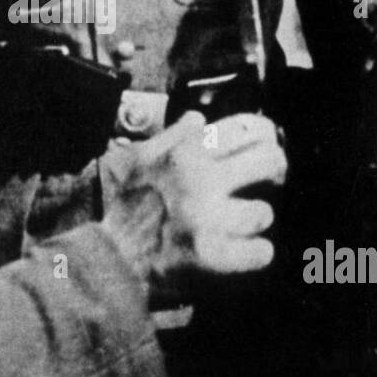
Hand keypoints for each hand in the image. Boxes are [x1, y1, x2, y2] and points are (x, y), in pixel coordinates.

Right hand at [99, 112, 282, 302]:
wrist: (102, 256)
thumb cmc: (117, 207)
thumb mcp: (136, 158)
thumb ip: (171, 136)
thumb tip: (197, 119)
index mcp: (184, 154)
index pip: (244, 129)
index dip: (261, 137)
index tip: (261, 147)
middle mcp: (200, 180)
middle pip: (269, 161)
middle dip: (274, 170)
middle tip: (270, 179)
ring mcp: (208, 219)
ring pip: (264, 212)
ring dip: (255, 220)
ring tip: (243, 224)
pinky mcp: (212, 256)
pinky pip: (260, 252)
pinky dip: (254, 254)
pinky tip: (243, 252)